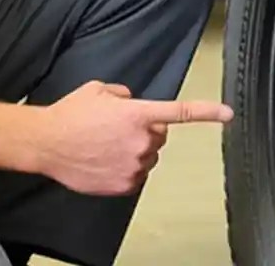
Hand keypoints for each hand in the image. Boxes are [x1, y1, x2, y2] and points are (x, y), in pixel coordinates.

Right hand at [35, 80, 233, 195]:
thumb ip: (123, 94)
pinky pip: (137, 175)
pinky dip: (125, 169)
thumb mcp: (98, 90)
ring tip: (105, 145)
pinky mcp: (125, 184)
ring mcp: (134, 165)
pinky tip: (104, 161)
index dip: (207, 112)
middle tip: (117, 129)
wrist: (46, 143)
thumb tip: (132, 102)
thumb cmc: (70, 114)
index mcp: (138, 114)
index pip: (180, 113)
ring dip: (135, 151)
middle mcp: (142, 141)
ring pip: (149, 157)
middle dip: (146, 131)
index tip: (228, 114)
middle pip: (160, 136)